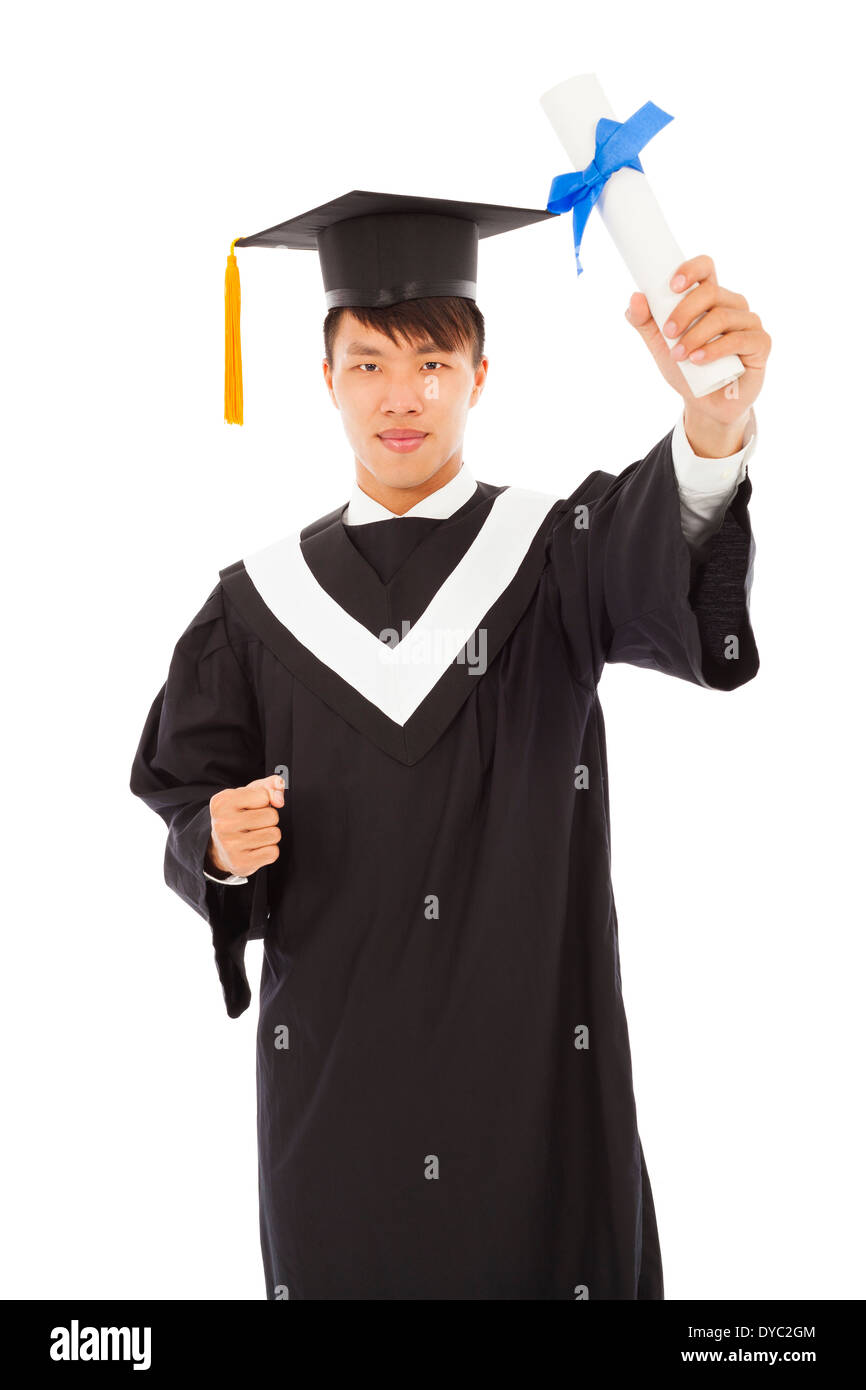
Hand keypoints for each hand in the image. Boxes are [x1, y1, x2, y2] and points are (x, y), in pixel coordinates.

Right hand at [207, 773, 284, 877]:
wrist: (220, 847)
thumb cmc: (237, 816)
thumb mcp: (249, 794)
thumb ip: (269, 786)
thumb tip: (279, 798)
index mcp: (222, 802)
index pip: (264, 796)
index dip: (264, 801)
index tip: (251, 807)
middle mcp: (223, 824)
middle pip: (271, 816)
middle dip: (269, 819)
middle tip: (254, 823)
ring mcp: (230, 845)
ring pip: (274, 834)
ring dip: (270, 835)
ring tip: (255, 835)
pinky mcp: (240, 863)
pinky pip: (272, 853)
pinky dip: (269, 850)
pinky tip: (255, 848)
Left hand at [625, 254, 771, 447]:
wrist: (705, 405)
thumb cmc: (686, 369)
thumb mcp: (659, 346)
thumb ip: (645, 322)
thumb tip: (635, 298)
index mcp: (710, 298)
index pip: (705, 268)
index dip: (691, 269)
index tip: (672, 286)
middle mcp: (732, 305)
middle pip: (711, 292)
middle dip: (685, 311)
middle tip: (668, 334)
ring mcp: (749, 322)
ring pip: (722, 316)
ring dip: (696, 336)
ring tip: (679, 356)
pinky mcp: (760, 343)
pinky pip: (739, 339)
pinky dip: (715, 349)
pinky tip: (699, 359)